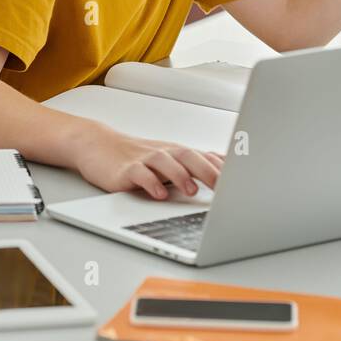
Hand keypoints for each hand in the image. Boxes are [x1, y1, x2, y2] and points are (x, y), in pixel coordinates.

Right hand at [71, 125, 223, 200]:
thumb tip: (226, 169)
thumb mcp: (168, 161)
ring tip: (191, 190)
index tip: (243, 181)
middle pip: (190, 157)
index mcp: (178, 153)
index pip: (205, 157)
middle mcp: (164, 153)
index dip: (224, 169)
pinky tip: (158, 194)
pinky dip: (150, 183)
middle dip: (209, 171)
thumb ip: (194, 165)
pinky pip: (140, 174)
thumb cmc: (137, 157)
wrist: (98, 146)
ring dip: (180, 176)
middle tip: (225, 187)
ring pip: (166, 162)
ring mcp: (145, 159)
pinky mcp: (126, 169)